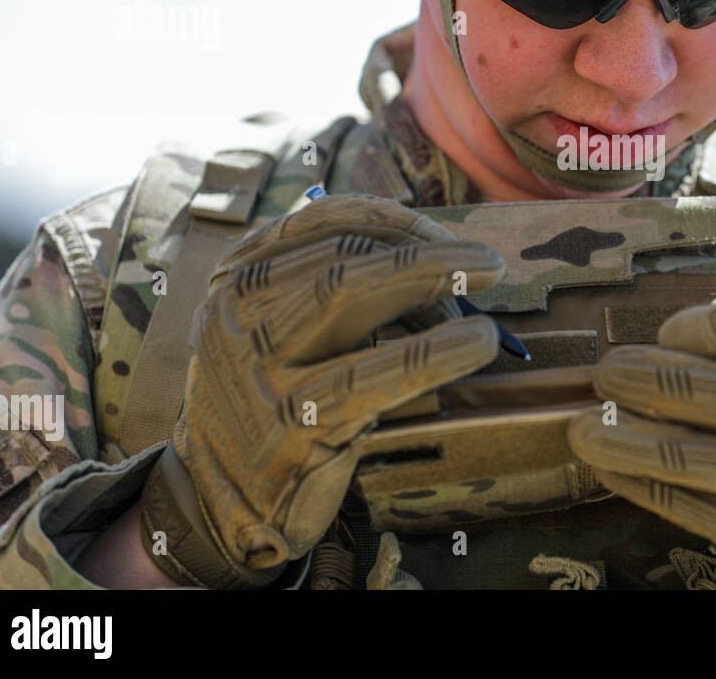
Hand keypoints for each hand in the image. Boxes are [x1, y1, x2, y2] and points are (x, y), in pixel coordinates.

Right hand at [140, 194, 503, 587]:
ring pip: (347, 295)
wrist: (226, 496)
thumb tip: (439, 253)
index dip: (395, 221)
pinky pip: (368, 375)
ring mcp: (258, 366)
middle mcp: (238, 312)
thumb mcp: (283, 327)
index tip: (448, 236)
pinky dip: (431, 351)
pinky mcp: (287, 421)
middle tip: (488, 262)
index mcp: (240, 277)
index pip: (322, 220)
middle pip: (342, 255)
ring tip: (490, 282)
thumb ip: (335, 283)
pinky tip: (475, 342)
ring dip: (430, 278)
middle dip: (424, 251)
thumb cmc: (281, 395)